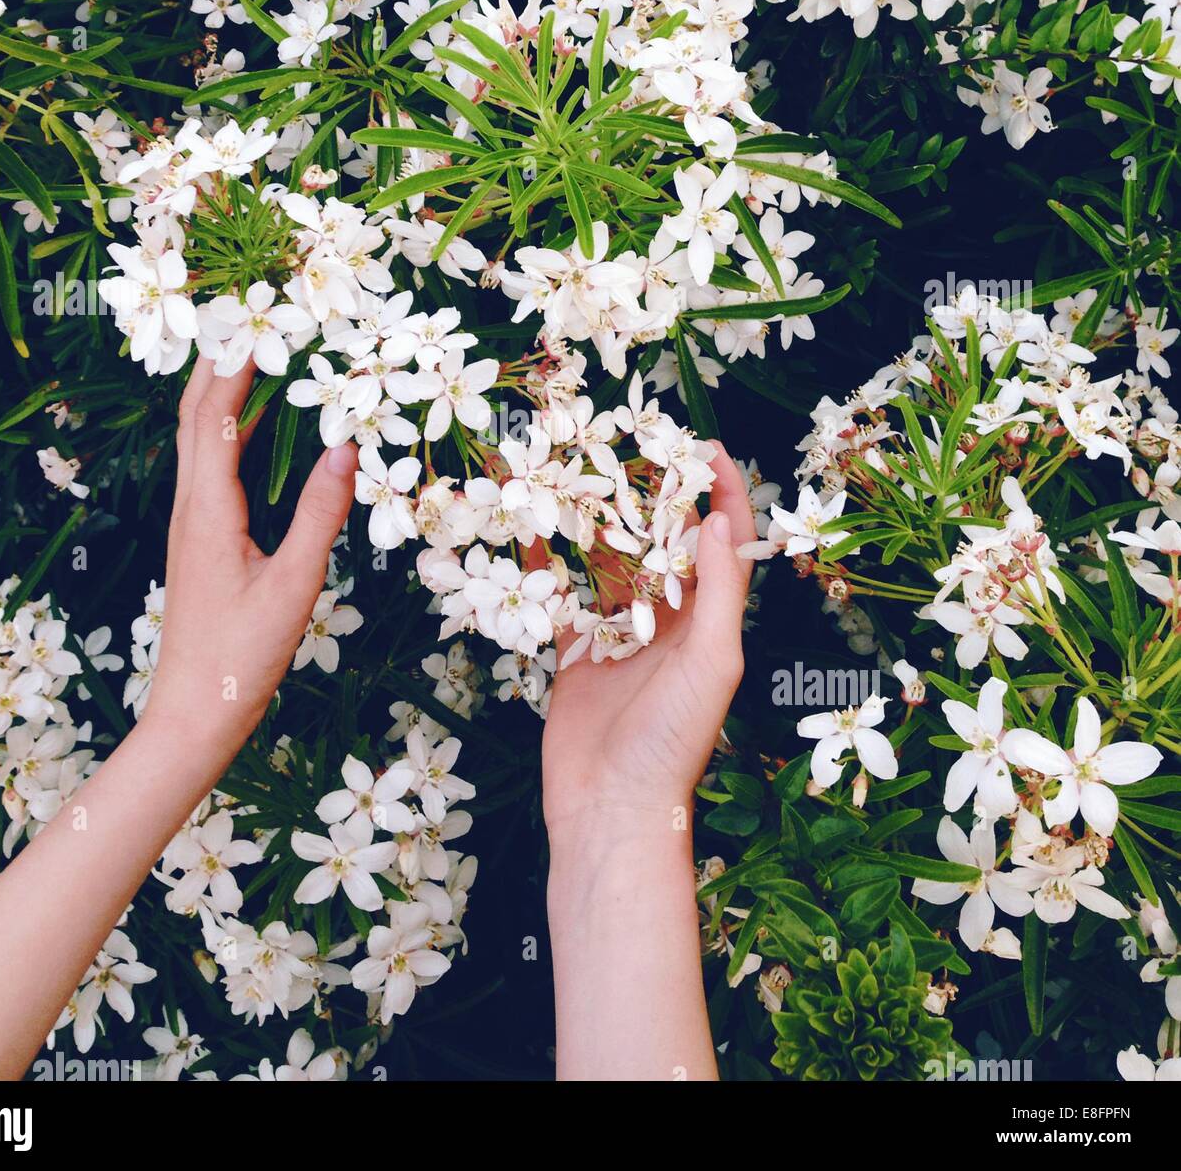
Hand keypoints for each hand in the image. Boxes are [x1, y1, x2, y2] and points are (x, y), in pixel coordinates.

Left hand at [150, 354, 357, 747]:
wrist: (196, 711)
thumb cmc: (243, 656)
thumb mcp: (295, 584)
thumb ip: (322, 514)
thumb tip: (347, 449)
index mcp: (208, 510)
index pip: (214, 415)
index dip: (234, 363)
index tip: (259, 315)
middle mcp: (191, 507)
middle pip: (193, 415)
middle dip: (218, 362)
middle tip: (250, 316)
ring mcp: (192, 523)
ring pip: (198, 440)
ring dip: (222, 394)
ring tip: (258, 354)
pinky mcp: (201, 540)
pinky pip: (211, 468)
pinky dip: (231, 434)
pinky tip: (261, 431)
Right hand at [540, 441, 755, 1080]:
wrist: (611, 810)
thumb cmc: (673, 742)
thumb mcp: (712, 661)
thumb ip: (717, 591)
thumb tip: (715, 517)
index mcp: (711, 621)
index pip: (725, 541)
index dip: (722, 492)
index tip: (707, 445)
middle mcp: (668, 621)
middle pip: (662, 541)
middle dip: (649, 494)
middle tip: (628, 444)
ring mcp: (617, 636)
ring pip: (608, 563)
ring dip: (596, 521)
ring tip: (576, 470)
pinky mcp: (573, 654)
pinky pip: (560, 596)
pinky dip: (546, 563)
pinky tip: (529, 528)